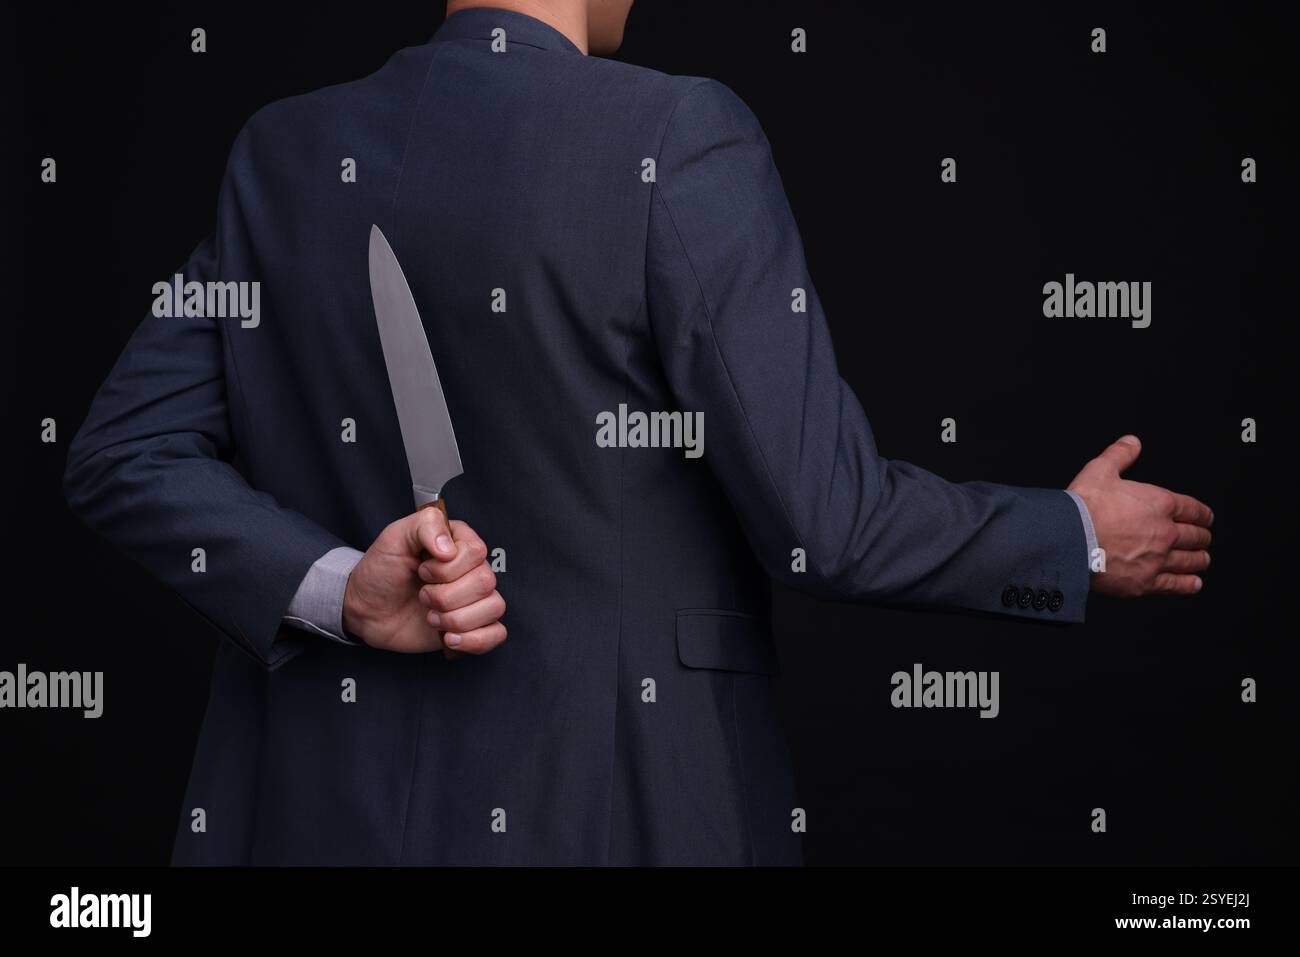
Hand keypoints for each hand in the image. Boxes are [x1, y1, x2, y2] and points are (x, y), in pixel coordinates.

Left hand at [343, 507, 506, 653]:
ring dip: (456, 619)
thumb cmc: (380, 571)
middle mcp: (472, 570)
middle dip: (446, 596)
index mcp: (459, 543)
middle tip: (422, 596)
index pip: (477, 552)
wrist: (366, 610)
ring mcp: (474, 600)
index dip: (448, 568)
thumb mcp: (394, 537)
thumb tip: (449, 548)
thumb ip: (425, 526)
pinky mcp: (472, 627)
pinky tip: (449, 638)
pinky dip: (474, 640)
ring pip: (494, 608)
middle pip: (486, 582)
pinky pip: (496, 634)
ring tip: (431, 618)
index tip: (422, 571)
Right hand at [1068, 435, 1212, 597]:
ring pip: (1191, 561)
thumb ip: (1120, 455)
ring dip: (1199, 559)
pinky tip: (1193, 583)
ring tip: (1202, 559)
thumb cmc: (1083, 507)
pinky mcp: (1147, 582)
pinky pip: (1176, 585)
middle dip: (1201, 537)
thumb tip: (1132, 442)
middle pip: (1196, 536)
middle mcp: (1166, 533)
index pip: (1194, 510)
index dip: (1203, 514)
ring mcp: (1158, 559)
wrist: (1068, 540)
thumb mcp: (1100, 470)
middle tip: (1202, 538)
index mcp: (1160, 504)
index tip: (1205, 518)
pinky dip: (1188, 584)